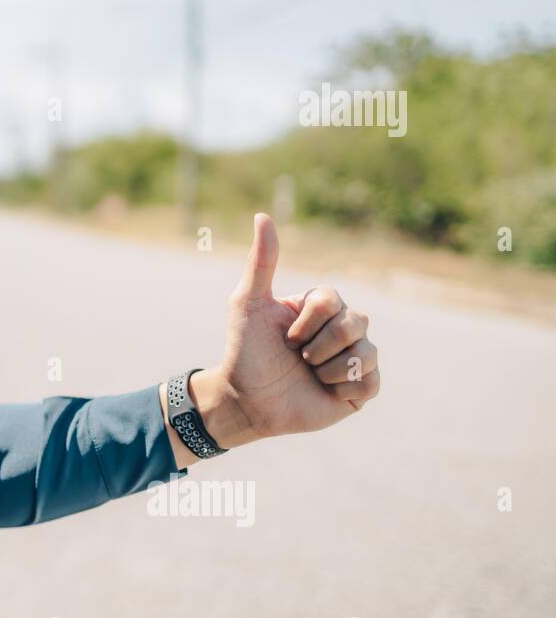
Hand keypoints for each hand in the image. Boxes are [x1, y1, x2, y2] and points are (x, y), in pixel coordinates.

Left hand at [213, 213, 379, 442]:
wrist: (246, 401)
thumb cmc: (245, 351)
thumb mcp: (247, 304)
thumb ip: (261, 262)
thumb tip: (262, 216)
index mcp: (321, 306)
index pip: (332, 300)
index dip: (306, 324)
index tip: (285, 337)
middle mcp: (343, 327)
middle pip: (356, 323)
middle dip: (318, 346)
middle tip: (297, 358)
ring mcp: (355, 358)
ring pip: (367, 353)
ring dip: (328, 369)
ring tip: (309, 375)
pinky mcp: (361, 388)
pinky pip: (371, 382)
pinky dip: (342, 388)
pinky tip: (324, 391)